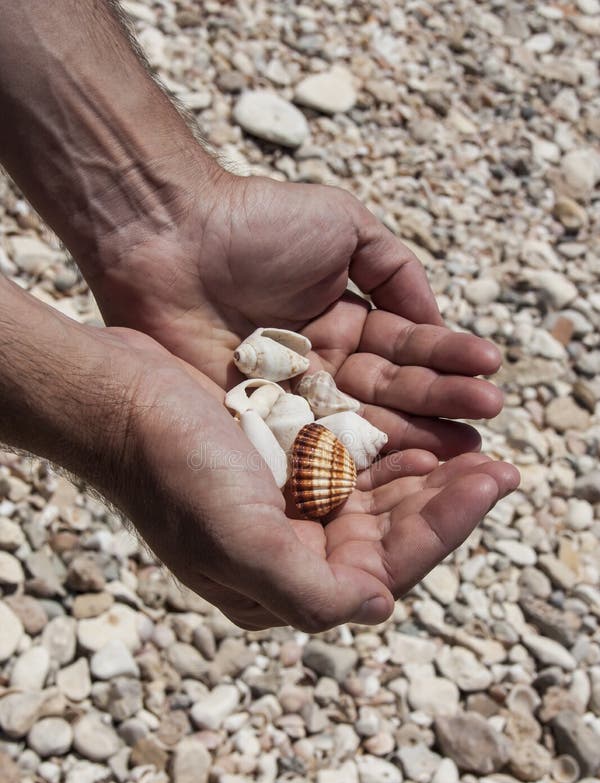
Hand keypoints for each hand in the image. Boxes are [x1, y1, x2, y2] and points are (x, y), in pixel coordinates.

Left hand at [91, 172, 503, 459]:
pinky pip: (313, 441)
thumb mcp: (344, 226)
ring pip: (361, 422)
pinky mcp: (259, 424)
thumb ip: (395, 271)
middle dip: (442, 402)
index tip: (489, 369)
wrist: (168, 237)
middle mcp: (326, 367)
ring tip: (462, 448)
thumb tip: (436, 319)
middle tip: (487, 416)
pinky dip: (354, 454)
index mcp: (347, 323)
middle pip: (391, 393)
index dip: (447, 358)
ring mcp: (293, 399)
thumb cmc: (255, 222)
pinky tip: (398, 466)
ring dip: (413, 435)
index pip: (407, 349)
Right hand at [101, 329, 517, 630]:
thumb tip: (380, 608)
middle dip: (446, 502)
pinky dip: (388, 447)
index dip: (444, 530)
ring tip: (474, 446)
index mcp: (279, 583)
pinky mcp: (281, 463)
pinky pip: (352, 461)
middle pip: (388, 534)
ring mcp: (286, 506)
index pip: (383, 570)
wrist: (115, 400)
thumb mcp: (236, 541)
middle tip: (501, 466)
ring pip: (377, 496)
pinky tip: (421, 429)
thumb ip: (308, 590)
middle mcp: (288, 551)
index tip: (494, 484)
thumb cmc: (169, 469)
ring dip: (425, 473)